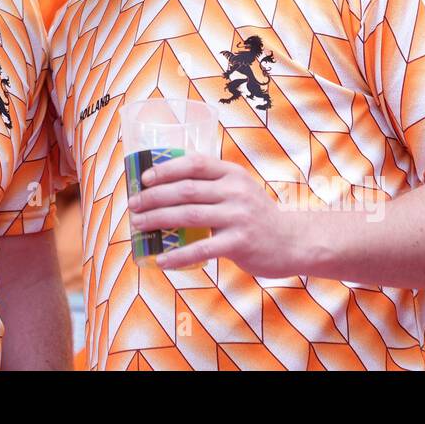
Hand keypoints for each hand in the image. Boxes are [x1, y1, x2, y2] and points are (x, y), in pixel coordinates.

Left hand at [127, 154, 303, 277]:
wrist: (292, 242)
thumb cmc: (255, 216)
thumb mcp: (239, 190)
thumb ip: (212, 184)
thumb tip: (165, 186)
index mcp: (232, 174)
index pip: (195, 163)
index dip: (166, 169)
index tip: (144, 178)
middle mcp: (235, 191)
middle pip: (185, 190)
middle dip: (153, 197)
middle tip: (133, 205)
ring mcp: (238, 217)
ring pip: (188, 215)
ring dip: (157, 220)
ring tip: (138, 226)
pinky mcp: (239, 243)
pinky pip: (202, 249)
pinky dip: (178, 255)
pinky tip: (161, 260)